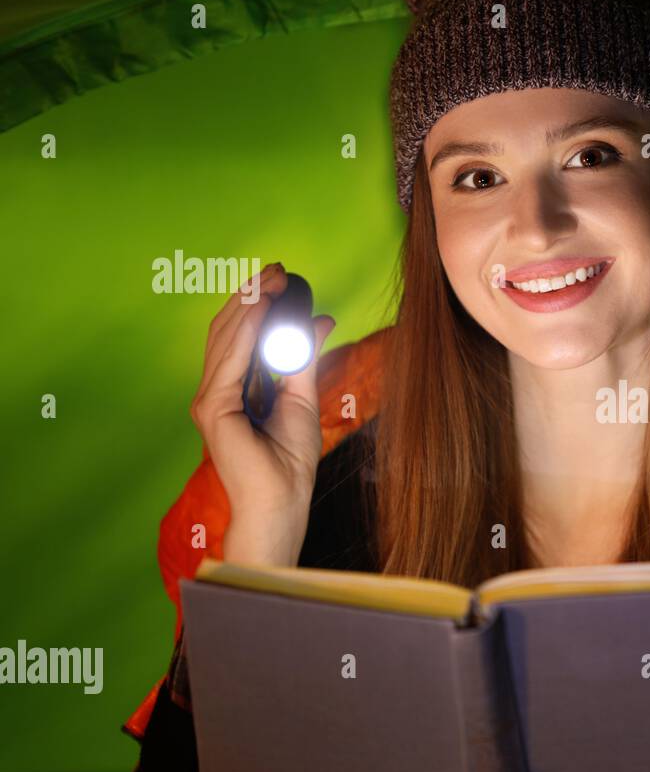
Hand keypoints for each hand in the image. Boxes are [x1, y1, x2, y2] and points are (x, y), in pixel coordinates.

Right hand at [188, 262, 336, 564]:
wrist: (281, 500)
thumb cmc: (289, 462)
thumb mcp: (302, 397)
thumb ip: (303, 358)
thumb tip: (319, 321)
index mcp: (231, 391)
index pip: (238, 336)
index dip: (256, 303)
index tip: (281, 278)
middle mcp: (214, 392)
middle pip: (227, 331)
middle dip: (251, 296)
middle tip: (277, 270)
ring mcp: (209, 399)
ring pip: (225, 339)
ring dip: (249, 305)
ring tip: (271, 280)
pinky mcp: (213, 408)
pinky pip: (230, 360)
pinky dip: (247, 331)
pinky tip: (262, 308)